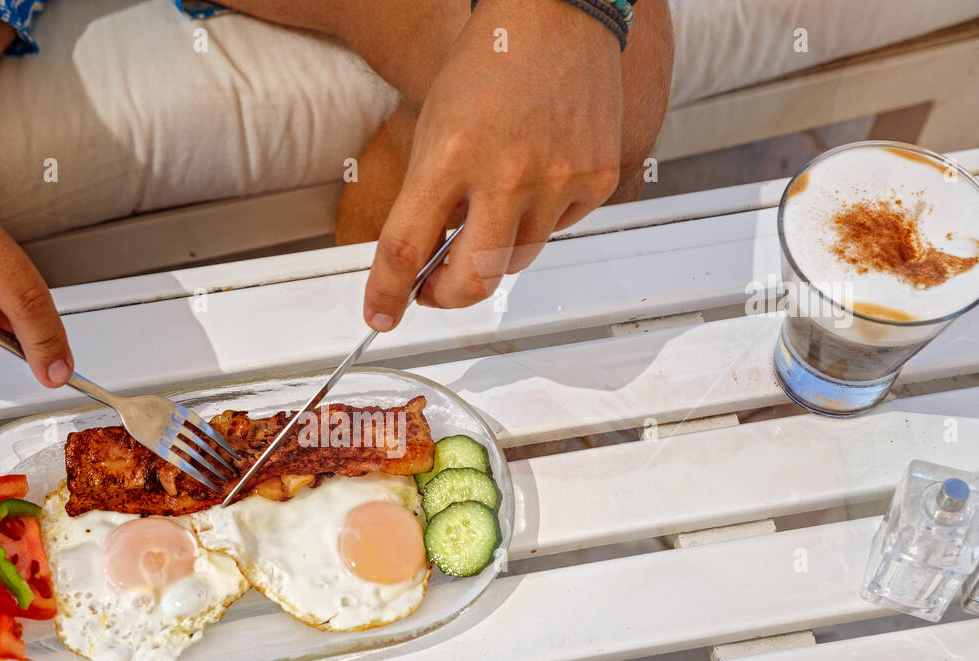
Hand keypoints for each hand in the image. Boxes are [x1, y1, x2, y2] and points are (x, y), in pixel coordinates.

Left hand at [362, 0, 622, 329]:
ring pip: (516, 261)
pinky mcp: (597, 181)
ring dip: (493, 253)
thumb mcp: (436, 129)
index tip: (381, 314)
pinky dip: (538, 220)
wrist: (559, 18)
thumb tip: (422, 262)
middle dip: (446, 295)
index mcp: (452, 154)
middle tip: (433, 288)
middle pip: (472, 279)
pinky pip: (558, 231)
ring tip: (487, 211)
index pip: (405, 246)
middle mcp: (509, 172)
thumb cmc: (491, 66)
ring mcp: (559, 180)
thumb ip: (428, 198)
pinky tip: (535, 179)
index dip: (387, 292)